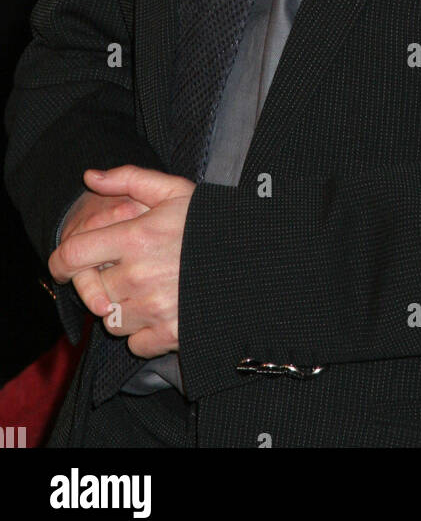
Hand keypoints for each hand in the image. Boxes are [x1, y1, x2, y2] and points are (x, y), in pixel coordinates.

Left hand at [48, 166, 195, 358]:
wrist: (259, 258)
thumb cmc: (213, 222)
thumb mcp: (175, 190)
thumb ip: (129, 179)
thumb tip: (89, 177)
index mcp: (137, 237)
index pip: (74, 254)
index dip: (61, 261)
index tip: (65, 263)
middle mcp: (139, 276)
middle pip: (91, 292)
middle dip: (100, 284)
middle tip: (124, 272)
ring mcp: (154, 309)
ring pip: (110, 320)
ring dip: (121, 308)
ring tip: (148, 289)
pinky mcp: (170, 335)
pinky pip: (136, 343)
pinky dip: (143, 332)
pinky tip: (162, 310)